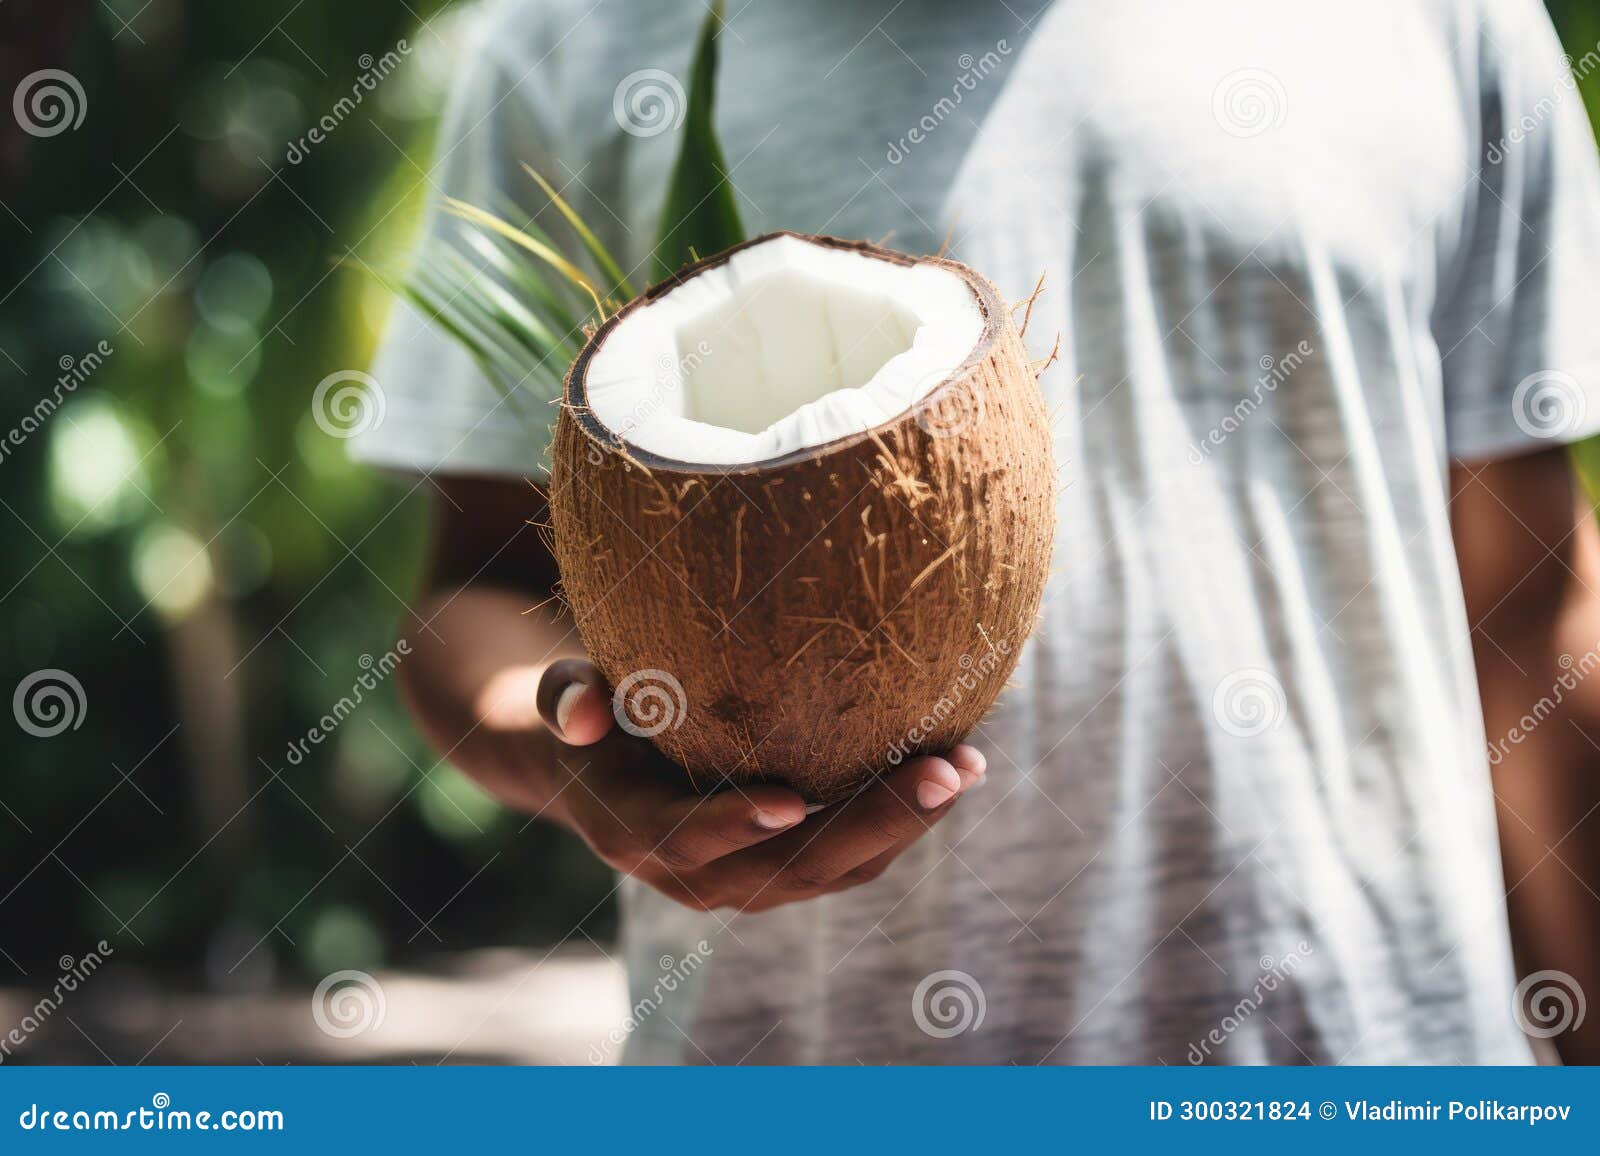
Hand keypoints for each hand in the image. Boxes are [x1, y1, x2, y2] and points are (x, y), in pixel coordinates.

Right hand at [533, 657, 984, 912]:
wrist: (600, 773)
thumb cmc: (588, 716)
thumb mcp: (561, 698)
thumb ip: (565, 699)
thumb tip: (578, 708)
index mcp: (636, 832)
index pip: (687, 837)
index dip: (734, 823)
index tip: (789, 798)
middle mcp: (696, 874)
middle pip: (790, 867)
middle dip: (871, 824)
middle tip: (941, 770)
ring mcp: (747, 881)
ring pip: (835, 871)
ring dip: (905, 826)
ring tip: (966, 767)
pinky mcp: (784, 869)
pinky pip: (849, 858)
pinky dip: (900, 822)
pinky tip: (953, 768)